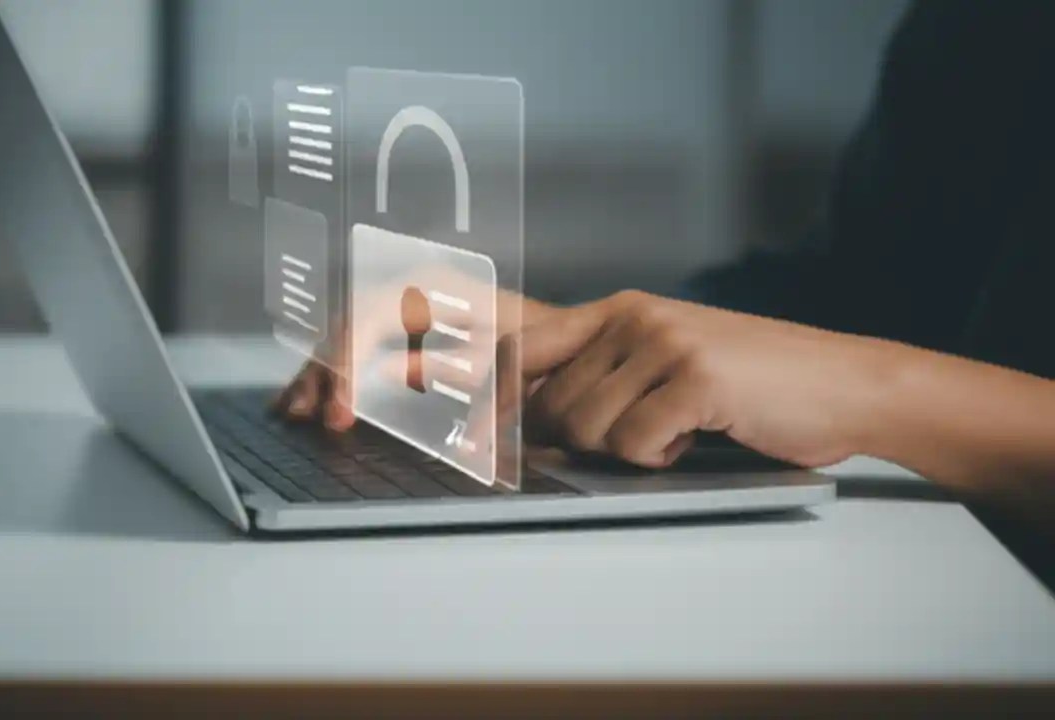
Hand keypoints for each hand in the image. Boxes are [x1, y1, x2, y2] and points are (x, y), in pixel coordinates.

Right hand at [275, 278, 559, 430]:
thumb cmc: (549, 343)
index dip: (349, 357)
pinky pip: (356, 350)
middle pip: (349, 322)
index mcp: (436, 285)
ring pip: (345, 336)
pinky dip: (331, 376)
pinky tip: (306, 401)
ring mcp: (404, 311)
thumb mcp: (518, 360)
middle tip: (314, 415)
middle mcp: (412, 290)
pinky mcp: (402, 335)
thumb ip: (477, 383)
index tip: (343, 403)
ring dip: (318, 374)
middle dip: (325, 370)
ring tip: (296, 412)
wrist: (570, 339)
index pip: (372, 312)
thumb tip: (426, 405)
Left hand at [498, 290, 893, 467]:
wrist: (843, 384)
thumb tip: (526, 416)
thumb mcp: (667, 362)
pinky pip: (636, 443)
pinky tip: (697, 434)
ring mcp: (666, 343)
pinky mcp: (696, 377)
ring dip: (629, 449)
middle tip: (640, 434)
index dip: (488, 397)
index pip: (523, 348)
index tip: (470, 438)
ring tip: (679, 427)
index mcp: (620, 311)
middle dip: (583, 438)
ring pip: (589, 427)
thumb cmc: (751, 384)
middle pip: (552, 404)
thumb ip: (602, 376)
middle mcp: (635, 318)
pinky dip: (662, 456)